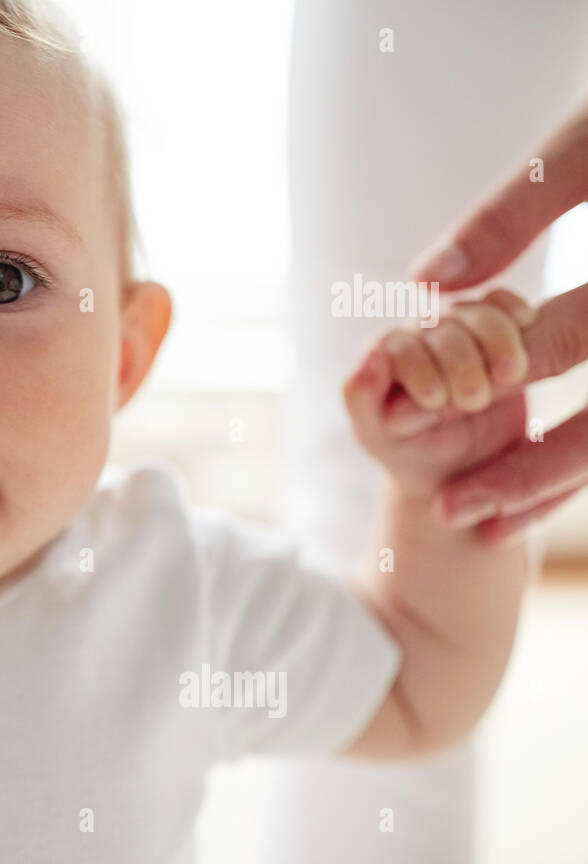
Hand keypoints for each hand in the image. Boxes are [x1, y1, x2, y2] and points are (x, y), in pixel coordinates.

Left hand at [344, 290, 535, 539]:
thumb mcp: (377, 437)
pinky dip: (516, 312)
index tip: (434, 401)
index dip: (418, 368)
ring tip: (507, 377)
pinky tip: (525, 332)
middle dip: (460, 361)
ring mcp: (458, 326)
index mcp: (381, 355)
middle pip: (441, 325)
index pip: (398, 345)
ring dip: (496, 340)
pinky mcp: (496, 328)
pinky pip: (505, 303)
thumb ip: (360, 398)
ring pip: (477, 312)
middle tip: (473, 400)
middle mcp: (417, 333)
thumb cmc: (411, 453)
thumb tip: (370, 355)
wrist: (462, 471)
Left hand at [410, 99, 587, 539]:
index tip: (423, 420)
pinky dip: (582, 461)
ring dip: (561, 480)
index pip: (576, 337)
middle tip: (449, 510)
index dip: (501, 376)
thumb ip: (519, 207)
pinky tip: (537, 489)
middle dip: (534, 470)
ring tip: (487, 524)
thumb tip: (429, 283)